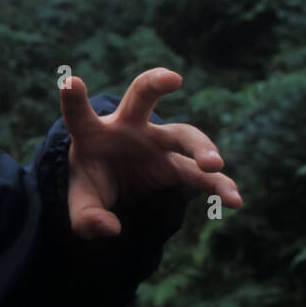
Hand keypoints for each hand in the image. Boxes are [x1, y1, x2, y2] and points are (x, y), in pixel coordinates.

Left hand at [58, 67, 239, 239]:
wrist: (115, 187)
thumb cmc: (93, 183)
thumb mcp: (81, 203)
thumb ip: (87, 217)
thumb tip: (110, 227)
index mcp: (93, 133)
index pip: (79, 115)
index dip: (73, 100)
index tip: (71, 82)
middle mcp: (129, 128)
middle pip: (141, 98)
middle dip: (154, 84)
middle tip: (172, 79)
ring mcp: (157, 144)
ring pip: (183, 135)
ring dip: (201, 146)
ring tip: (213, 165)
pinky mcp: (177, 165)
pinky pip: (203, 175)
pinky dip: (219, 186)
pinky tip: (234, 201)